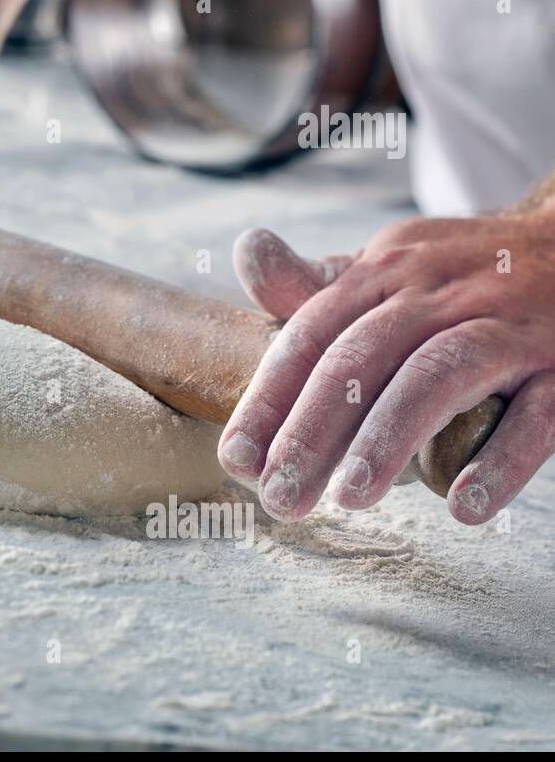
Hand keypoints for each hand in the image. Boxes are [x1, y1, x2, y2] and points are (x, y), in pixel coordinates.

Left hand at [218, 212, 554, 524]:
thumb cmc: (467, 272)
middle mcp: (440, 291)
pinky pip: (537, 415)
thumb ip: (318, 280)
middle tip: (278, 498)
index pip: (311, 333)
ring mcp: (507, 325)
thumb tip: (244, 255)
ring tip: (347, 499)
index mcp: (386, 270)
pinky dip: (500, 460)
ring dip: (387, 440)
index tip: (236, 458)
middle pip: (361, 359)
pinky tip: (464, 506)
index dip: (269, 397)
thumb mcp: (392, 263)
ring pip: (436, 377)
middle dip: (311, 433)